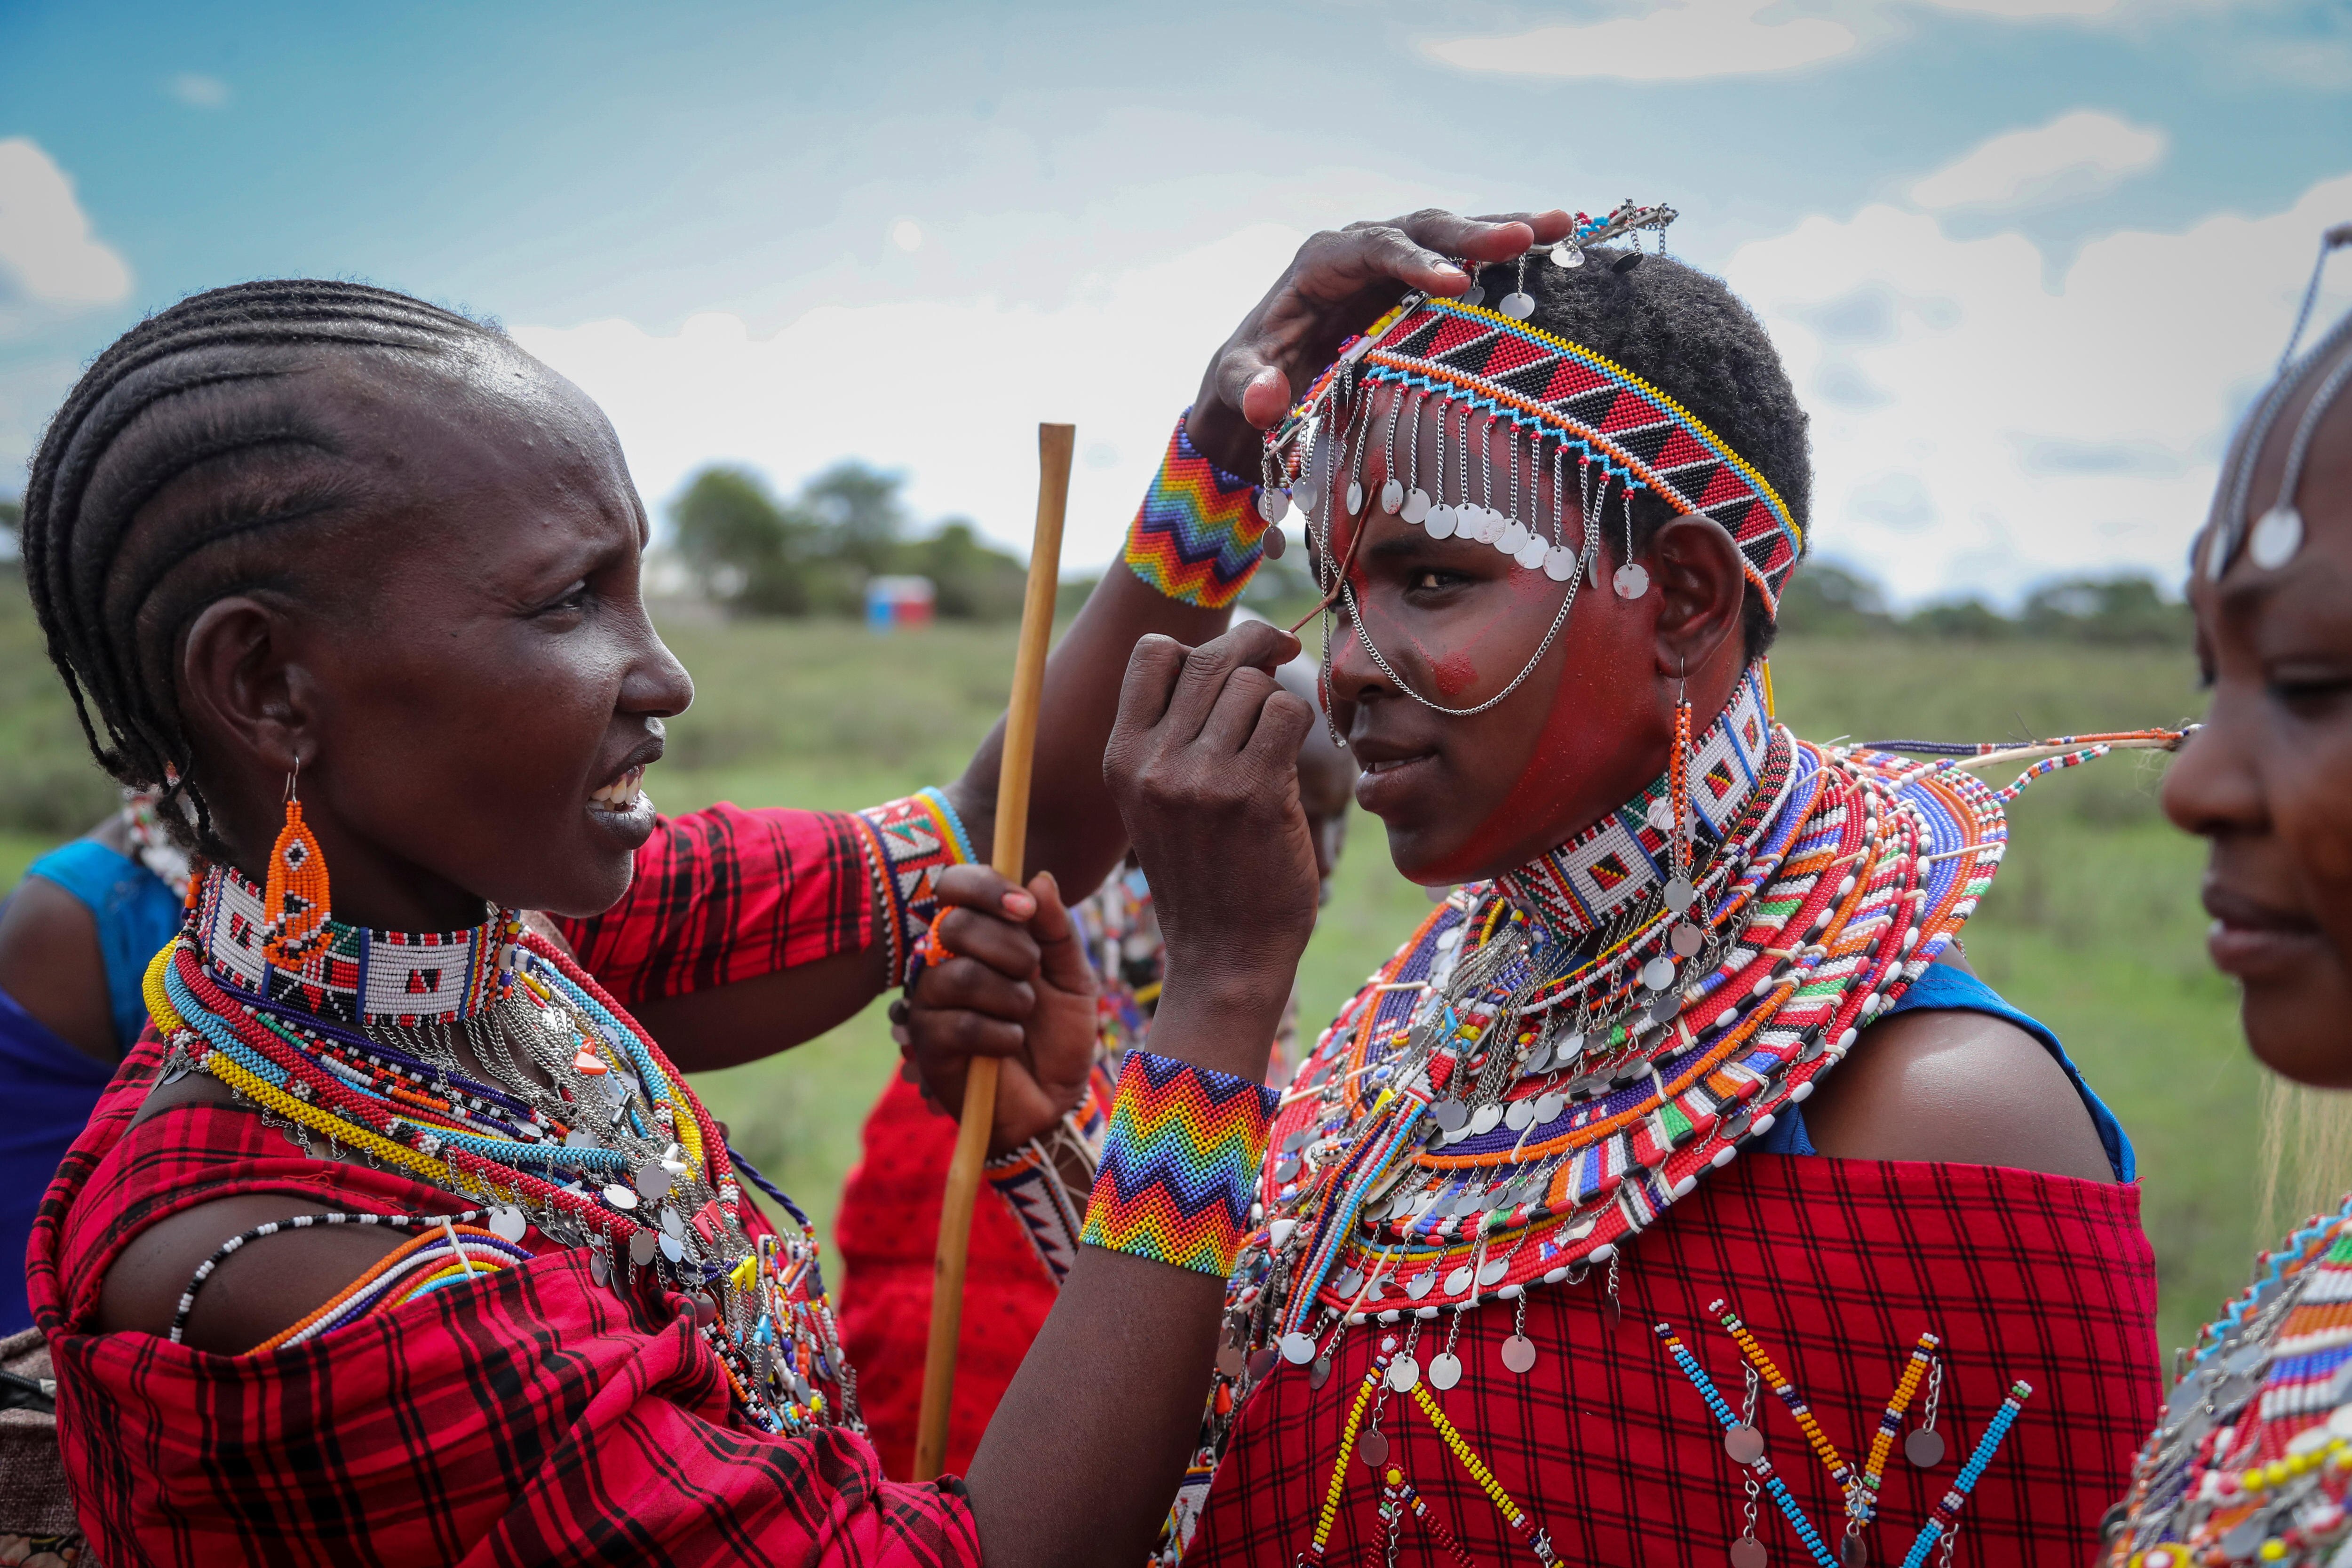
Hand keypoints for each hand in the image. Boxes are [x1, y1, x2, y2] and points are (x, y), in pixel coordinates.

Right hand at [899, 866, 1099, 1156]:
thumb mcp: (1073, 977)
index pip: (955, 886)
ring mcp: (931, 1002)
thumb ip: (1057, 931)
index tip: (1024, 909)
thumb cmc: (1059, 1035)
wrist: (1055, 1100)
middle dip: (1011, 949)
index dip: (985, 887)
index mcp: (977, 936)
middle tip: (1032, 975)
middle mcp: (944, 961)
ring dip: (1009, 996)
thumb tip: (1040, 879)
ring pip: (958, 975)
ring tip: (1023, 1015)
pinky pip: (960, 1024)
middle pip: (955, 924)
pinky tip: (1010, 1044)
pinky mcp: (928, 1044)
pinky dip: (999, 1034)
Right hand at [1103, 618, 1318, 1069]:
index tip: (1236, 659)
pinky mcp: (1252, 794)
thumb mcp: (1159, 804)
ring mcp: (1200, 779)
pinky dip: (1302, 725)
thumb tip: (1232, 655)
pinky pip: (1287, 713)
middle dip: (1255, 649)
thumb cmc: (1204, 877)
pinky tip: (1294, 762)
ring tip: (1277, 745)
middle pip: (1211, 658)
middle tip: (1283, 657)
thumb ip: (1173, 735)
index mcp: (1121, 759)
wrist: (1223, 960)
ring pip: (1253, 684)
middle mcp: (1152, 763)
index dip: (1200, 646)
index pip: (1153, 653)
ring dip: (1276, 703)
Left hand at [1186, 207, 1575, 473]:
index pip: (1374, 250)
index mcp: (1323, 261)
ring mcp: (1398, 260)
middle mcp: (1365, 247)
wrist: (1266, 369)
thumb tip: (1265, 402)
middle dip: (1471, 234)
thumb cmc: (1253, 373)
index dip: (1414, 263)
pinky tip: (1562, 248)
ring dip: (1505, 231)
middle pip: (1423, 229)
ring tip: (1562, 225)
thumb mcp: (1239, 381)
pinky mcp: (1422, 281)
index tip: (1455, 284)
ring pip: (1455, 236)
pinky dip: (1510, 256)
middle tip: (1523, 237)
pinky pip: (1470, 261)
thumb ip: (1248, 387)